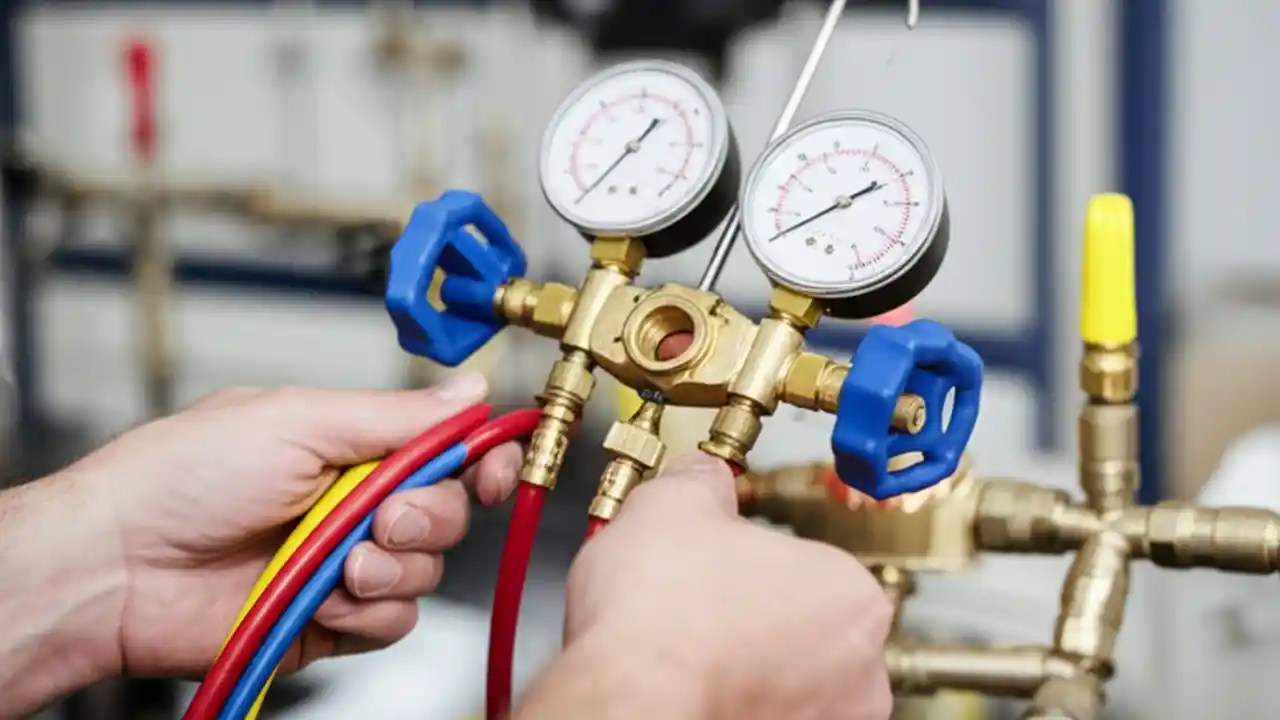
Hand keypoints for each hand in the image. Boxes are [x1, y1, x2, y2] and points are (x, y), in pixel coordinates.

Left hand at [0, 373, 521, 715]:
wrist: (119, 569)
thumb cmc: (182, 477)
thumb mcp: (297, 420)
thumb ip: (394, 414)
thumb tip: (467, 387)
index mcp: (351, 444)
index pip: (444, 447)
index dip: (480, 458)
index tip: (492, 472)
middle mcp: (355, 503)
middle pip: (447, 511)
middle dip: (425, 517)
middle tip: (379, 518)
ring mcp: (345, 563)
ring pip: (426, 570)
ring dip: (389, 568)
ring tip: (335, 564)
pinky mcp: (334, 619)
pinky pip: (393, 621)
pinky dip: (366, 612)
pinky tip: (323, 598)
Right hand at [520, 453, 892, 719]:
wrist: (628, 703)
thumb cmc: (660, 622)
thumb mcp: (673, 503)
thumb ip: (703, 480)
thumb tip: (701, 476)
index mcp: (853, 594)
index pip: (809, 560)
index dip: (753, 556)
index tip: (719, 560)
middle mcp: (862, 671)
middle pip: (806, 624)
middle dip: (755, 613)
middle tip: (699, 603)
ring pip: (789, 679)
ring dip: (749, 664)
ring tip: (688, 650)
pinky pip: (764, 714)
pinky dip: (737, 704)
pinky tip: (692, 687)